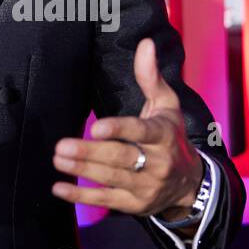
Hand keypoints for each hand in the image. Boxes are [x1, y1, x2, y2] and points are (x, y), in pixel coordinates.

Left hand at [51, 37, 203, 231]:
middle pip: (120, 158)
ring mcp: (146, 186)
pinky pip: (105, 201)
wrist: (190, 183)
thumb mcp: (167, 105)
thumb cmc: (171, 136)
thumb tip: (145, 44)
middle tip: (61, 145)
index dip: (120, 130)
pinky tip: (60, 188)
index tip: (96, 127)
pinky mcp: (134, 204)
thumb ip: (151, 77)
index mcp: (164, 136)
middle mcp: (157, 163)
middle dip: (90, 152)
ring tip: (58, 158)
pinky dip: (81, 196)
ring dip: (82, 170)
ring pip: (110, 178)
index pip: (141, 132)